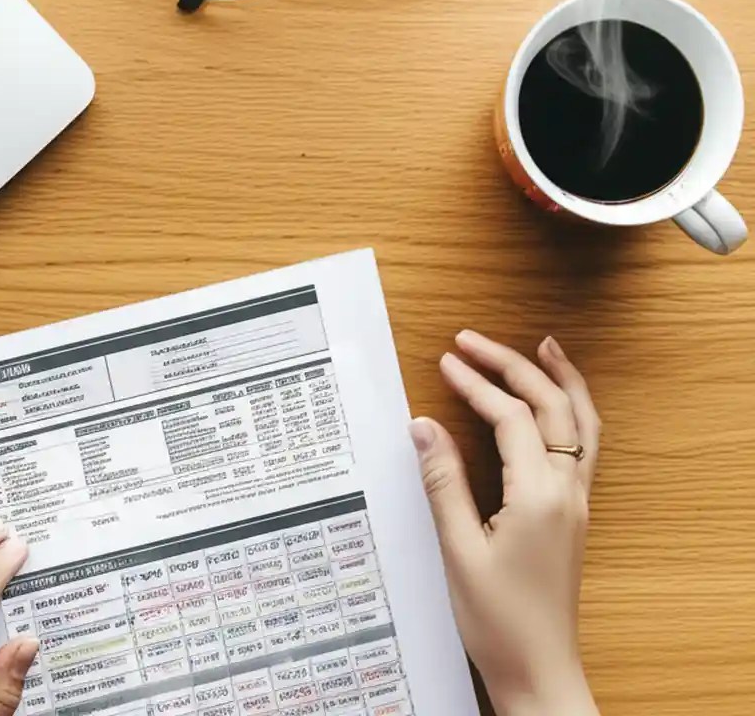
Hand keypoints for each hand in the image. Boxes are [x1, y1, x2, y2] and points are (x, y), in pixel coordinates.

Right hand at [410, 332, 600, 715]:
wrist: (537, 668)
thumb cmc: (497, 620)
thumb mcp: (458, 550)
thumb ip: (442, 484)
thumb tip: (423, 428)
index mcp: (539, 496)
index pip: (511, 418)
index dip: (477, 385)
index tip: (446, 363)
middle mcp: (567, 491)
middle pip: (551, 406)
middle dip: (514, 365)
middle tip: (474, 340)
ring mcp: (576, 502)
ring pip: (581, 421)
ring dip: (560, 379)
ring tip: (542, 346)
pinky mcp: (573, 514)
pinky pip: (584, 445)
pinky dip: (572, 411)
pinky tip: (553, 403)